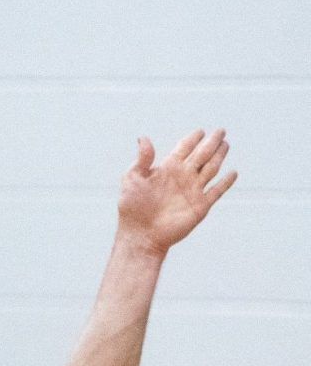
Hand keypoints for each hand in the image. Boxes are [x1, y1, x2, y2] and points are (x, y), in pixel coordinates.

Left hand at [117, 130, 236, 255]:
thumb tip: (143, 138)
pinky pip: (216, 191)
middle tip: (221, 131)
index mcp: (168, 168)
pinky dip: (225, 183)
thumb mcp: (132, 178)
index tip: (200, 131)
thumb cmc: (132, 207)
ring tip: (226, 145)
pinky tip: (233, 173)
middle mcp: (182, 177)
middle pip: (201, 155)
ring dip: (219, 157)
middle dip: (211, 143)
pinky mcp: (200, 206)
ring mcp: (193, 191)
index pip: (184, 148)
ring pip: (211, 169)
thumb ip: (142, 158)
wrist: (141, 234)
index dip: (192, 139)